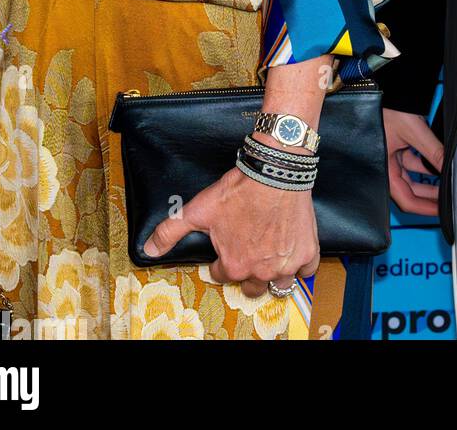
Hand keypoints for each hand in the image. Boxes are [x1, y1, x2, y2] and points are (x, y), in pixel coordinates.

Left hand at [143, 144, 318, 296]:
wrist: (275, 169)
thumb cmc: (239, 190)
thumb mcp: (199, 208)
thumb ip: (171, 231)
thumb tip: (148, 249)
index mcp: (234, 264)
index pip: (222, 275)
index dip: (222, 260)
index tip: (227, 246)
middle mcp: (261, 270)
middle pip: (251, 286)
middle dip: (247, 271)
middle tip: (248, 250)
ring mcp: (286, 263)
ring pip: (279, 284)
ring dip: (274, 275)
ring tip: (269, 257)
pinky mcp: (307, 251)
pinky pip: (306, 269)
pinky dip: (300, 264)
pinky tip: (292, 252)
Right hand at [384, 109, 443, 216]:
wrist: (382, 88)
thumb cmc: (386, 107)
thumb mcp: (413, 132)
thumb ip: (434, 152)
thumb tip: (450, 169)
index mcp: (383, 169)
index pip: (405, 199)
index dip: (425, 208)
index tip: (441, 212)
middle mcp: (385, 166)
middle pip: (410, 191)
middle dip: (430, 196)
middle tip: (448, 201)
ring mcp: (391, 156)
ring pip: (413, 177)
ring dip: (430, 180)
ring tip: (448, 183)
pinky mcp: (397, 146)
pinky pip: (413, 162)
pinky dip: (427, 165)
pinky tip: (440, 166)